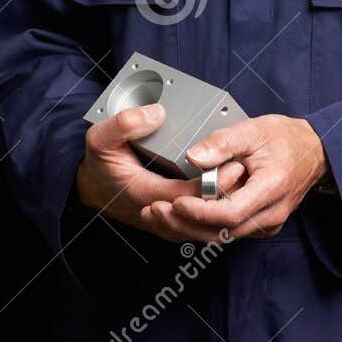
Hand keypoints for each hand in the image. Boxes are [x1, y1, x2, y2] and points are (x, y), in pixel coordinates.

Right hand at [75, 103, 246, 238]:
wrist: (93, 189)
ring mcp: (166, 223)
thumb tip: (156, 115)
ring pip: (205, 226)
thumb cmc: (100, 163)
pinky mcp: (173, 225)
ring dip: (227, 206)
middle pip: (203, 215)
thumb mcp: (100, 137)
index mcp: (144, 193)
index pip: (189, 195)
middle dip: (228, 194)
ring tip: (246, 180)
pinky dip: (219, 213)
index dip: (215, 183)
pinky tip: (234, 192)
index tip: (236, 163)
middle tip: (248, 170)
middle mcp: (159, 215)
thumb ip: (123, 124)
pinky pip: (201, 226)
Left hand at [145, 114, 328, 242]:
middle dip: (184, 224)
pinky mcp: (259, 226)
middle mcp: (270, 215)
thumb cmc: (285, 138)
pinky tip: (179, 216)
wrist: (314, 152)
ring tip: (158, 214)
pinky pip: (227, 232)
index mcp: (271, 189)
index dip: (199, 212)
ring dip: (189, 228)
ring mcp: (266, 225)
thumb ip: (223, 143)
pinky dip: (202, 226)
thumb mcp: (254, 129)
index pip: (229, 214)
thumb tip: (193, 156)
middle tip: (154, 211)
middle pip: (221, 233)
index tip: (175, 203)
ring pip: (221, 237)